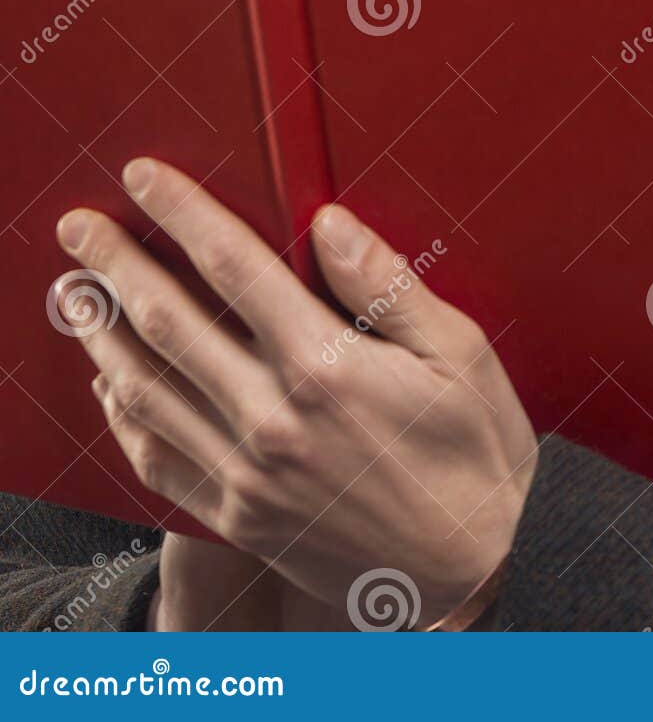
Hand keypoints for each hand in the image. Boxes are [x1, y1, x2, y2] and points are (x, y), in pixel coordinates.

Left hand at [54, 158, 537, 628]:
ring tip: (75, 294)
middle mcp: (273, 421)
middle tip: (78, 227)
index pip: (234, 267)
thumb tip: (329, 222)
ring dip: (102, 336)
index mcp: (328, 368)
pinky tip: (112, 383)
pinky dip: (123, 417)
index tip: (143, 175)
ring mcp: (248, 476)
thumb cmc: (477, 456)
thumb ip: (387, 284)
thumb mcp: (460, 355)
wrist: (473, 576)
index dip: (182, 212)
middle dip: (116, 265)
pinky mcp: (240, 518)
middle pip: (170, 324)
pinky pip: (159, 460)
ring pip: (149, 391)